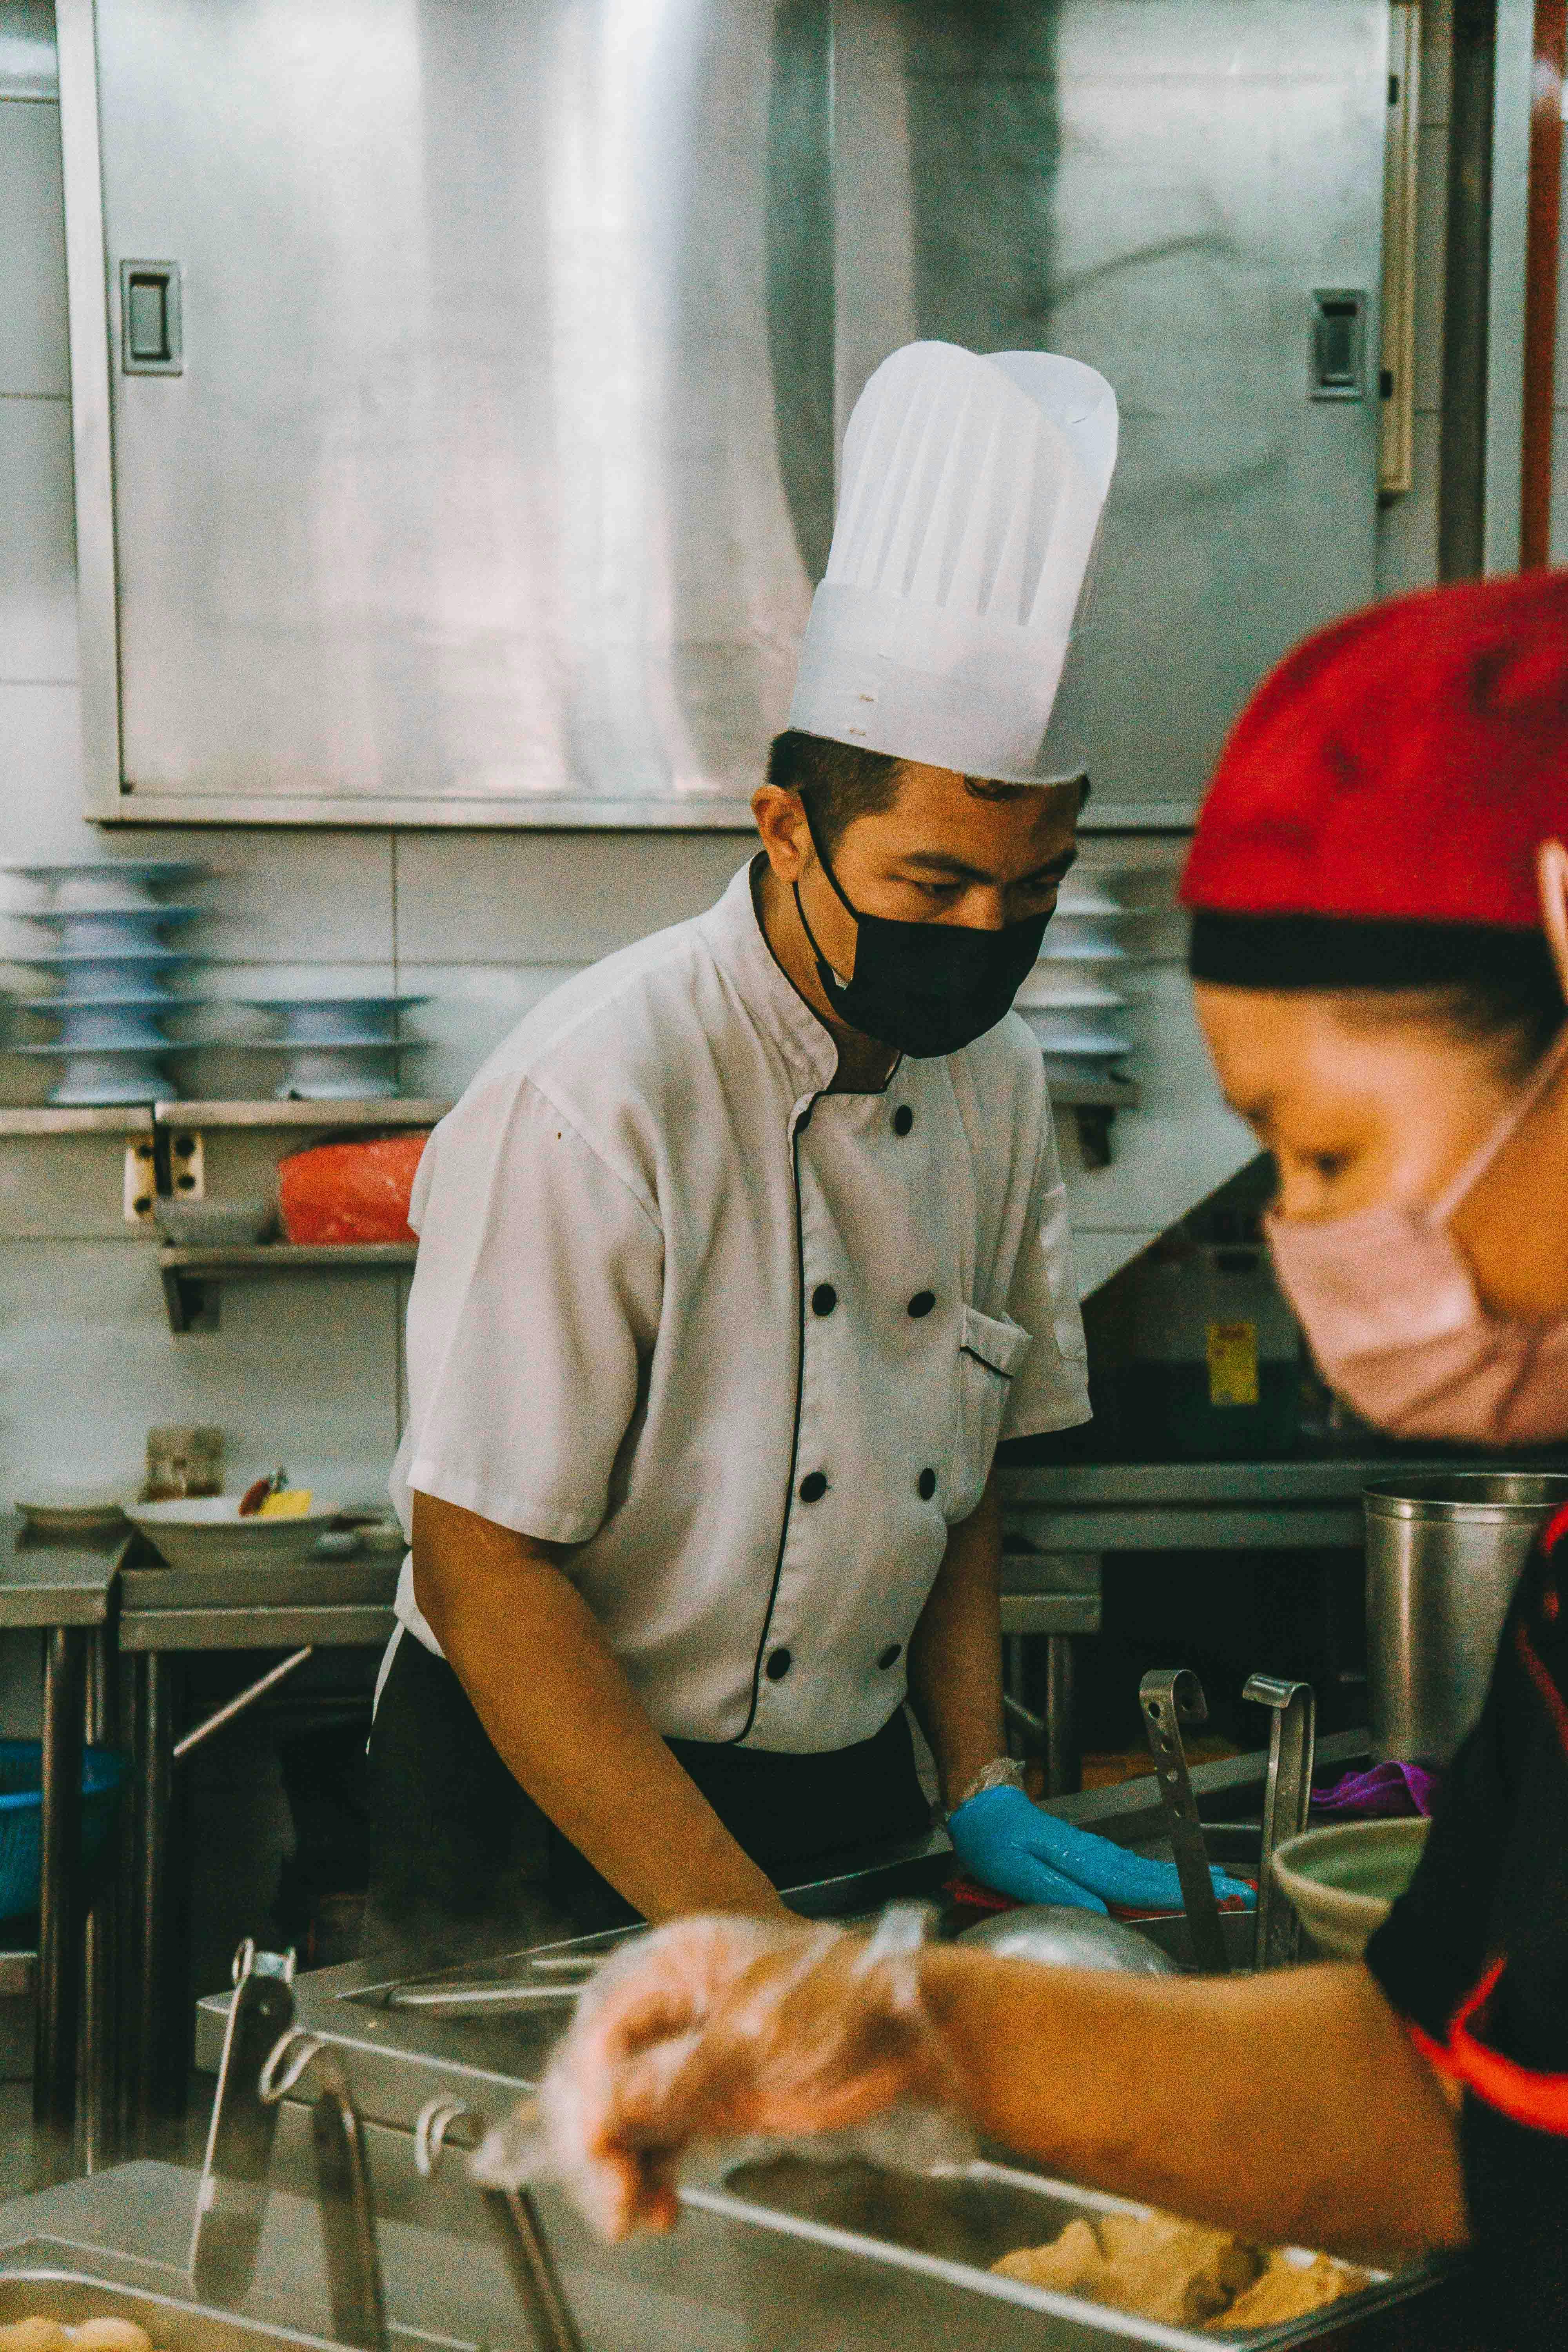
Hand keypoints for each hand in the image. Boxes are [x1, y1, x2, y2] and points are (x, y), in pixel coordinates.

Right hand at [500, 1913, 961, 2240]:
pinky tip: (658, 2209)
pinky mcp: (713, 2097)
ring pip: (626, 2113)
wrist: (913, 2033)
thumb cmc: (844, 2004)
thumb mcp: (761, 2033)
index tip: (594, 2147)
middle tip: (612, 2201)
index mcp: (678, 1963)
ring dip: (620, 2166)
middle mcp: (673, 2006)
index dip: (589, 2088)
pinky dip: (652, 2174)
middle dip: (597, 2138)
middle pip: (604, 2073)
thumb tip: (613, 2106)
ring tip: (632, 2215)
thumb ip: (685, 2070)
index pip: (604, 2025)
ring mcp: (692, 2054)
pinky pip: (661, 2137)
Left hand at [947, 1784, 1255, 1913]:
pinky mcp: (1089, 1856)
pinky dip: (1158, 1878)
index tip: (1215, 1896)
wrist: (985, 1809)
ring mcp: (1096, 1854)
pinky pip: (1132, 1871)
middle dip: (1197, 1886)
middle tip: (1238, 1892)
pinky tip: (1168, 1886)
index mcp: (1086, 1862)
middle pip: (1155, 1876)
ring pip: (1148, 1872)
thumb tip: (1100, 1911)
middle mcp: (1098, 1857)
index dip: (1180, 1894)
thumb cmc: (998, 1842)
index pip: (1142, 1885)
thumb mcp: (1018, 1871)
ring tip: (1219, 1886)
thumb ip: (1060, 1890)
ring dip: (1183, 1881)